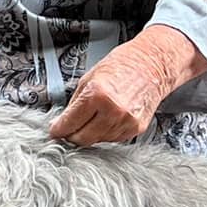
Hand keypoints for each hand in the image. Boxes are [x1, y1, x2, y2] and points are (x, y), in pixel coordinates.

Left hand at [48, 27, 203, 146]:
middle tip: (69, 128)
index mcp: (97, 94)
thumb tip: (64, 121)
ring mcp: (126, 121)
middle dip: (72, 135)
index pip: (69, 123)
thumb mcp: (89, 78)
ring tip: (94, 116)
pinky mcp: (136, 128)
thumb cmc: (123, 65)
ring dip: (91, 133)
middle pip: (82, 138)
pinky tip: (108, 117)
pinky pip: (113, 139)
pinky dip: (106, 132)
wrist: (152, 65)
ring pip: (97, 141)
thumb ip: (75, 103)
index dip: (58, 129)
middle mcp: (112, 110)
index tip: (55, 131)